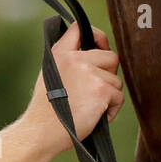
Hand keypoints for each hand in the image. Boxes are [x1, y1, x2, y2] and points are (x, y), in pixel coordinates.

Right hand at [22, 22, 122, 157]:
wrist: (41, 132)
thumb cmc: (46, 111)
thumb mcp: (50, 76)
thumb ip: (68, 62)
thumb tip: (93, 55)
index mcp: (60, 53)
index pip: (80, 29)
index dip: (97, 36)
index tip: (101, 45)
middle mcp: (75, 59)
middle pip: (110, 57)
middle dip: (108, 74)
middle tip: (95, 91)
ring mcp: (90, 73)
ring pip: (116, 80)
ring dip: (108, 96)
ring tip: (89, 108)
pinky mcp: (102, 90)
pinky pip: (119, 97)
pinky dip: (111, 110)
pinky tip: (95, 116)